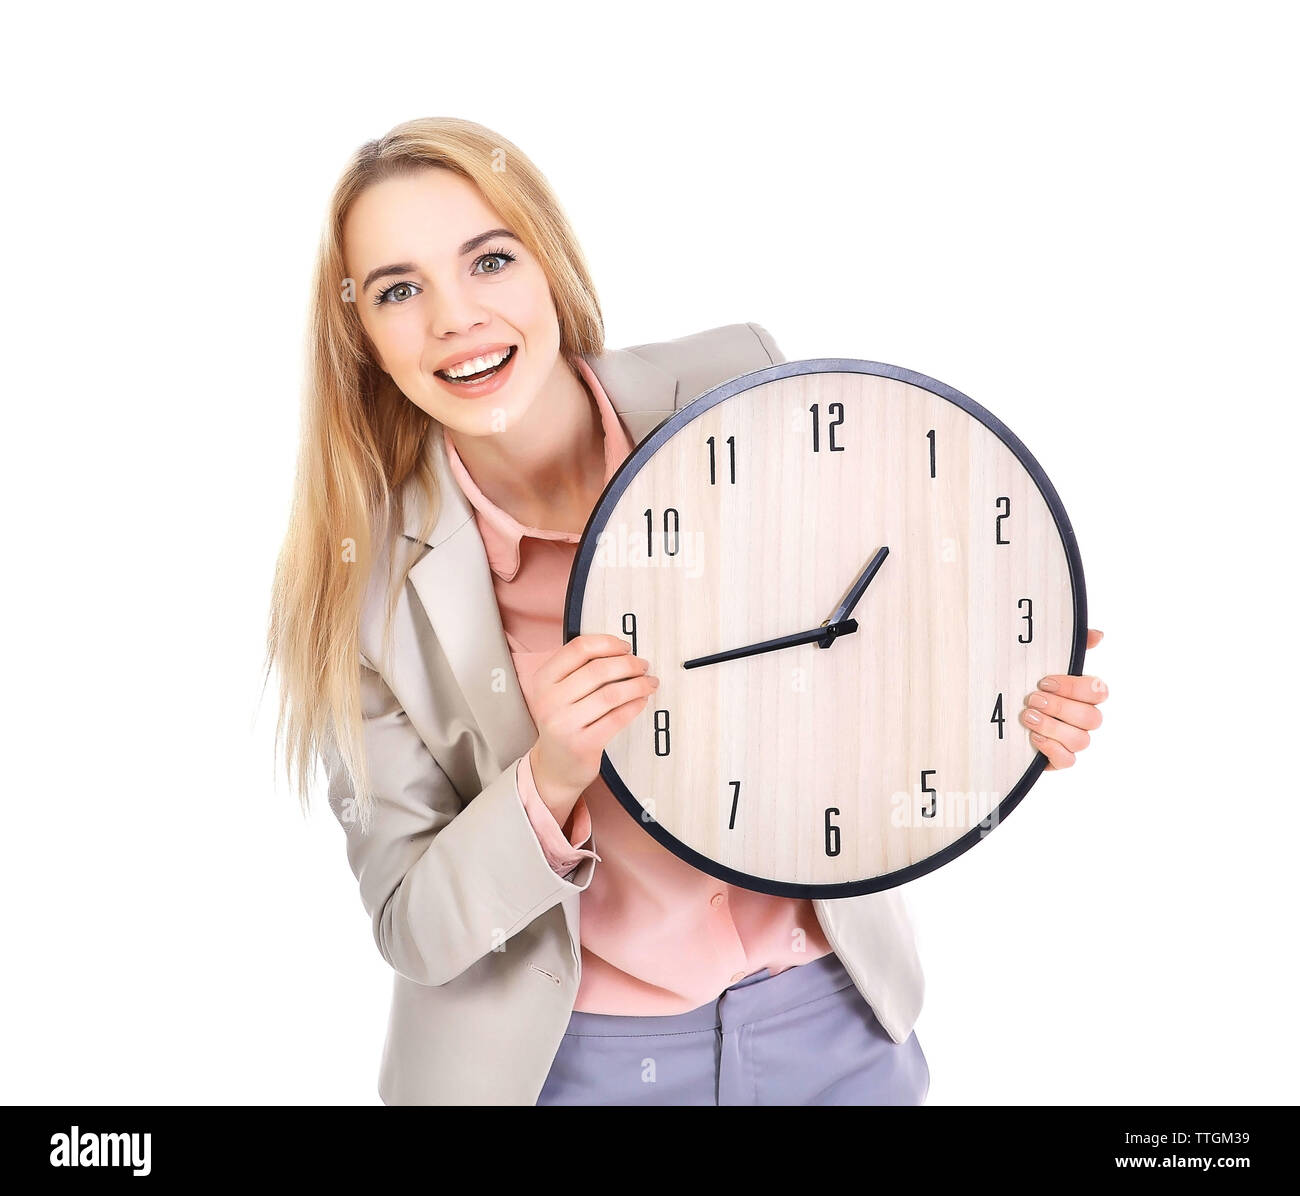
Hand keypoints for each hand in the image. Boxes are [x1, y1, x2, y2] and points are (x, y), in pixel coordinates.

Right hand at [528, 634, 659, 822]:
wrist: (553, 767)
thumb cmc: (564, 722)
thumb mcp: (559, 692)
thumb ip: (580, 669)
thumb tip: (622, 652)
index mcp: (543, 680)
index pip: (578, 648)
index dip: (608, 643)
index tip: (626, 647)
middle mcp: (549, 700)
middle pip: (598, 669)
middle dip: (628, 664)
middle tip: (643, 666)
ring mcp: (564, 724)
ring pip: (611, 694)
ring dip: (637, 684)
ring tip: (649, 683)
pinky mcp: (582, 745)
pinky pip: (617, 718)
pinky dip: (635, 705)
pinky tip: (642, 700)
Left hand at [1021, 628, 1106, 770]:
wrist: (999, 712)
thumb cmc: (1027, 683)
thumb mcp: (1043, 661)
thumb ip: (1070, 646)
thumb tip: (1098, 635)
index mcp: (1085, 694)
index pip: (1099, 692)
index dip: (1074, 687)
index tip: (1044, 681)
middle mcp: (1084, 719)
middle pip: (1091, 718)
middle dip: (1060, 707)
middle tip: (1032, 699)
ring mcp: (1073, 740)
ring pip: (1080, 740)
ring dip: (1053, 727)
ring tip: (1027, 717)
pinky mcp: (1060, 759)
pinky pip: (1069, 761)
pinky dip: (1052, 750)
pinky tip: (1033, 737)